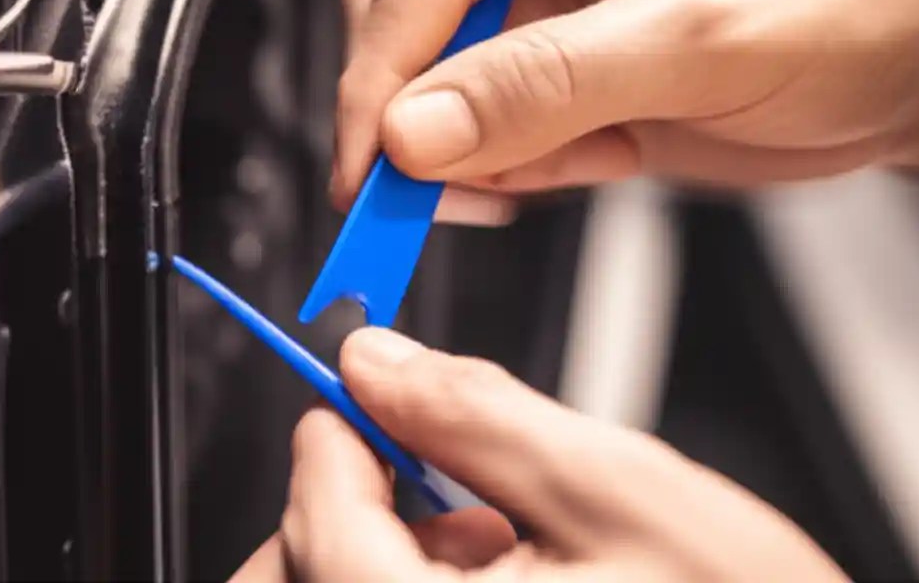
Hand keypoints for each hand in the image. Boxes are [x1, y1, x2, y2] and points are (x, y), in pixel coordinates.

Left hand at [231, 328, 848, 581]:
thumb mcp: (621, 492)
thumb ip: (479, 415)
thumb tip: (377, 359)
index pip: (313, 516)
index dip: (337, 433)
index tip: (367, 396)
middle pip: (297, 567)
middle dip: (347, 502)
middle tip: (434, 470)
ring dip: (379, 554)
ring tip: (498, 539)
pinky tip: (503, 581)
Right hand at [334, 0, 918, 224]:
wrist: (911, 77)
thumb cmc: (845, 3)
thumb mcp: (696, 35)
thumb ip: (546, 84)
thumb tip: (415, 132)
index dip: (384, 64)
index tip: (372, 155)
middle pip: (403, 20)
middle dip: (402, 112)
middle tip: (403, 191)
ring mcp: (542, 23)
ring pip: (429, 91)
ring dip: (448, 156)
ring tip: (513, 188)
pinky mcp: (556, 94)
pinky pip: (483, 141)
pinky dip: (498, 178)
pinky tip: (560, 177)